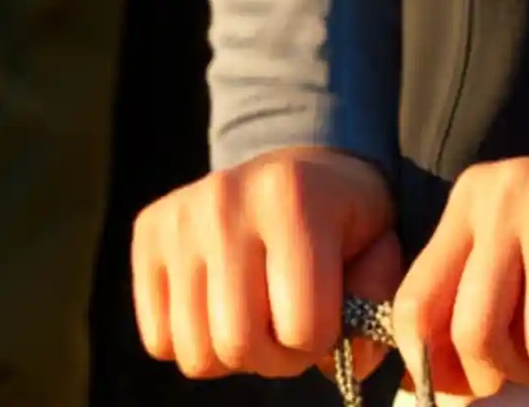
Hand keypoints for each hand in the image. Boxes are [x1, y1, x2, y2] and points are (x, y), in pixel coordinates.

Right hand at [132, 147, 399, 378]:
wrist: (294, 167)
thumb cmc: (342, 219)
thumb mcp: (382, 246)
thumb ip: (378, 304)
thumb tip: (347, 362)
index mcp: (293, 200)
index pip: (302, 328)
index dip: (320, 341)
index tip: (326, 316)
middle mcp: (225, 201)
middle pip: (238, 344)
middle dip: (273, 357)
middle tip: (287, 328)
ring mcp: (179, 217)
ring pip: (194, 351)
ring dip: (232, 354)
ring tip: (254, 317)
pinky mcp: (147, 233)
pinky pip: (158, 340)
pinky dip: (191, 341)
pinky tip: (218, 307)